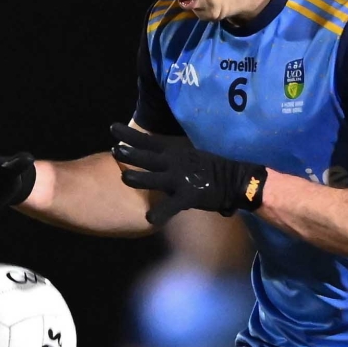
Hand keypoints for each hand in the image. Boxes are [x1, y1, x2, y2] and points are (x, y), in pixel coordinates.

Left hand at [110, 123, 265, 225]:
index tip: (112, 128)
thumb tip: (153, 152)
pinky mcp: (188, 196)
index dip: (128, 135)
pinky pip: (170, 206)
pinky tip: (149, 218)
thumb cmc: (210, 168)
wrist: (235, 180)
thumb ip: (170, 154)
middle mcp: (174, 162)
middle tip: (114, 150)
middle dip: (129, 153)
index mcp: (174, 150)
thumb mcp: (188, 154)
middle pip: (146, 157)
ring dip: (137, 178)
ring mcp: (180, 179)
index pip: (147, 140)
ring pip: (152, 179)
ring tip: (125, 178)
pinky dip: (159, 213)